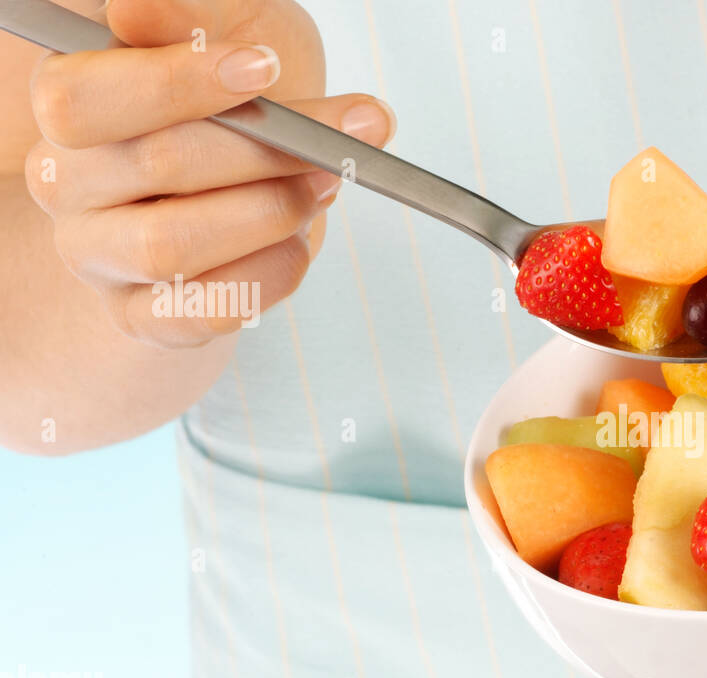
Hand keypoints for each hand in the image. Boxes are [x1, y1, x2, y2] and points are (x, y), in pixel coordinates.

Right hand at [23, 0, 394, 346]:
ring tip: (324, 186)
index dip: (176, 83)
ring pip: (170, 245)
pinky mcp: (142, 317)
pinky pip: (201, 312)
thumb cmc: (243, 97)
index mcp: (71, 101)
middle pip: (153, 166)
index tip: (263, 67)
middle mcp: (65, 182)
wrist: (250, 182)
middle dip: (265, 150)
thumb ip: (196, 18)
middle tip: (340, 138)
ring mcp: (99, 256)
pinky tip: (300, 242)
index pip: (81, 96)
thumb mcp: (235, 29)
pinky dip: (268, 275)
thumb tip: (136, 12)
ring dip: (270, 213)